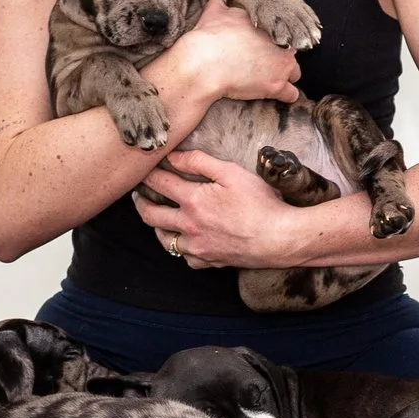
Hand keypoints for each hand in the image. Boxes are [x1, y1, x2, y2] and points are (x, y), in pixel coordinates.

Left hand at [134, 149, 301, 269]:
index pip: (159, 183)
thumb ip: (200, 162)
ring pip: (164, 239)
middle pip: (151, 215)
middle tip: (138, 194)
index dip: (148, 173)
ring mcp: (197, 247)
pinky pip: (185, 258)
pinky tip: (185, 241)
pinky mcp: (209, 261)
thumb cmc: (261, 203)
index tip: (145, 168)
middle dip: (140, 202)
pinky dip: (181, 248)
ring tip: (156, 216)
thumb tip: (174, 156)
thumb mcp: (232, 172)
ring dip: (157, 226)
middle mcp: (189, 226)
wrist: (280, 238)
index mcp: (193, 201)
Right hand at [167, 0, 301, 104]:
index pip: (282, 32)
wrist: (204, 64)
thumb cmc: (209, 37)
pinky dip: (285, 95)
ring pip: (295, 73)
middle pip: (291, 52)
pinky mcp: (277, 86)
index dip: (273, 41)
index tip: (264, 47)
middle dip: (280, 58)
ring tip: (271, 80)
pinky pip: (291, 94)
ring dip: (285, 77)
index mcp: (268, 24)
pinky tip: (277, 95)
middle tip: (265, 64)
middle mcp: (280, 42)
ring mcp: (281, 65)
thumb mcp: (214, 10)